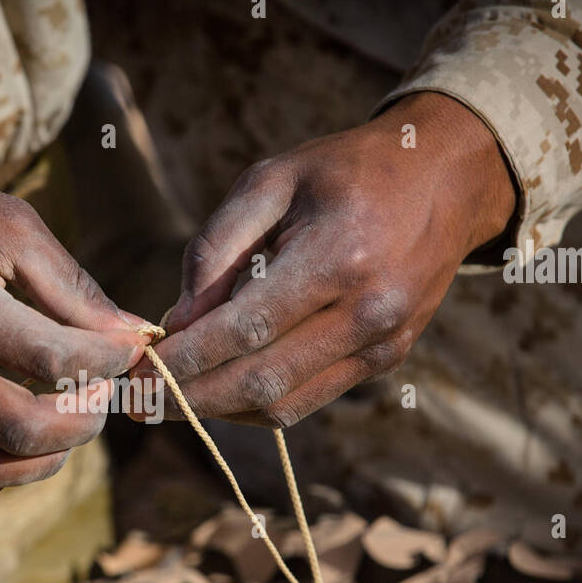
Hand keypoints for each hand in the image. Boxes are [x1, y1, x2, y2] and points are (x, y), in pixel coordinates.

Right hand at [0, 134, 147, 498]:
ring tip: (66, 426)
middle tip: (102, 396)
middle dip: (84, 422)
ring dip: (42, 463)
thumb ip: (73, 287)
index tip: (128, 350)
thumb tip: (136, 338)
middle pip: (20, 429)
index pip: (54, 361)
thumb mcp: (7, 223)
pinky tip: (13, 447)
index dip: (109, 363)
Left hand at [132, 93, 514, 426]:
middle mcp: (367, 311)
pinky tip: (219, 390)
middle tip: (138, 402)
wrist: (445, 178)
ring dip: (218, 410)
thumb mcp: (271, 181)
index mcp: (338, 257)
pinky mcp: (387, 360)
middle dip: (190, 398)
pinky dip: (256, 405)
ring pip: (283, 405)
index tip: (136, 373)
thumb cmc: (344, 172)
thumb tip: (175, 322)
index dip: (184, 360)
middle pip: (260, 381)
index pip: (243, 330)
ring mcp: (382, 343)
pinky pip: (309, 401)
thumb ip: (216, 249)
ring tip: (170, 398)